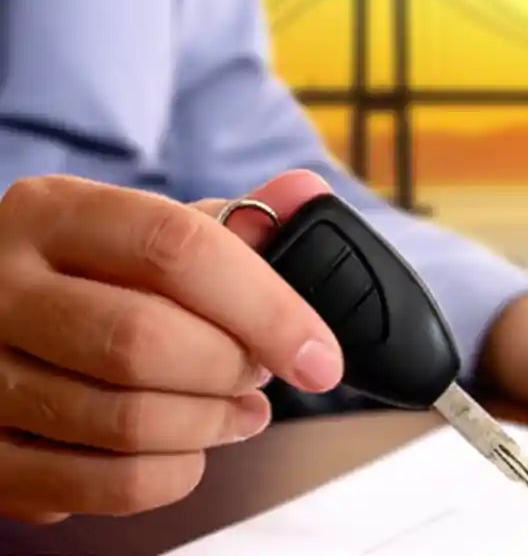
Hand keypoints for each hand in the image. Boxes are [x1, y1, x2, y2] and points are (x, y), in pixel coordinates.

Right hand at [0, 171, 343, 522]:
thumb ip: (234, 220)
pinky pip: (105, 485)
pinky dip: (172, 475)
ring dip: (210, 426)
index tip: (320, 354)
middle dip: (231, 368)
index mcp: (52, 213)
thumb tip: (305, 197)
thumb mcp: (150, 226)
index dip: (266, 309)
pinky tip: (189, 449)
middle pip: (144, 342)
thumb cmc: (92, 274)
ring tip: (239, 411)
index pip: (175, 250)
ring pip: (126, 421)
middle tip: (260, 372)